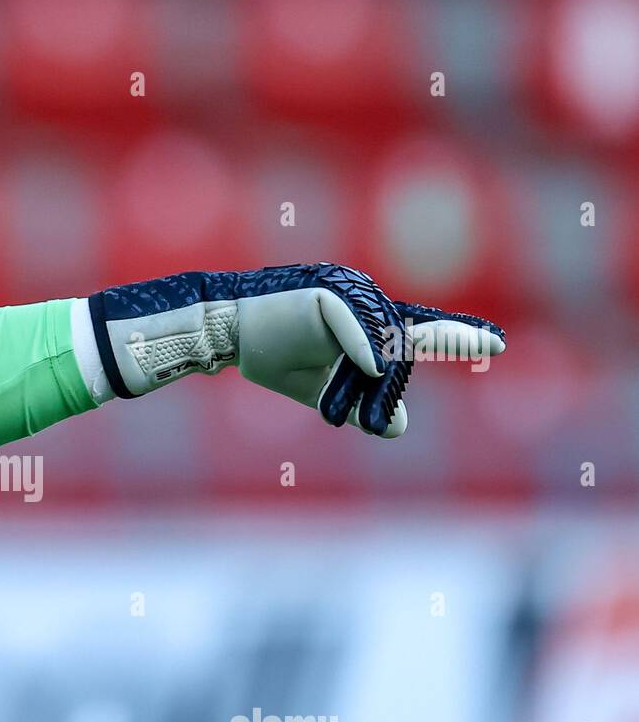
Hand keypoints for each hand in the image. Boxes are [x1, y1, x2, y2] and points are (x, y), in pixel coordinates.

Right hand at [86, 263, 505, 437]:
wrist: (225, 332)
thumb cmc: (270, 354)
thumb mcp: (324, 391)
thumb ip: (363, 404)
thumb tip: (400, 426)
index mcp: (365, 321)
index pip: (418, 330)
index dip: (455, 336)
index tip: (495, 344)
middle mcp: (363, 302)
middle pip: (404, 340)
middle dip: (416, 366)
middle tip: (449, 367)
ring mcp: (346, 294)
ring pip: (382, 339)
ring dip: (374, 380)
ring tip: (355, 410)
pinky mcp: (325, 294)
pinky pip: (354, 325)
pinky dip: (364, 347)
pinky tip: (376, 368)